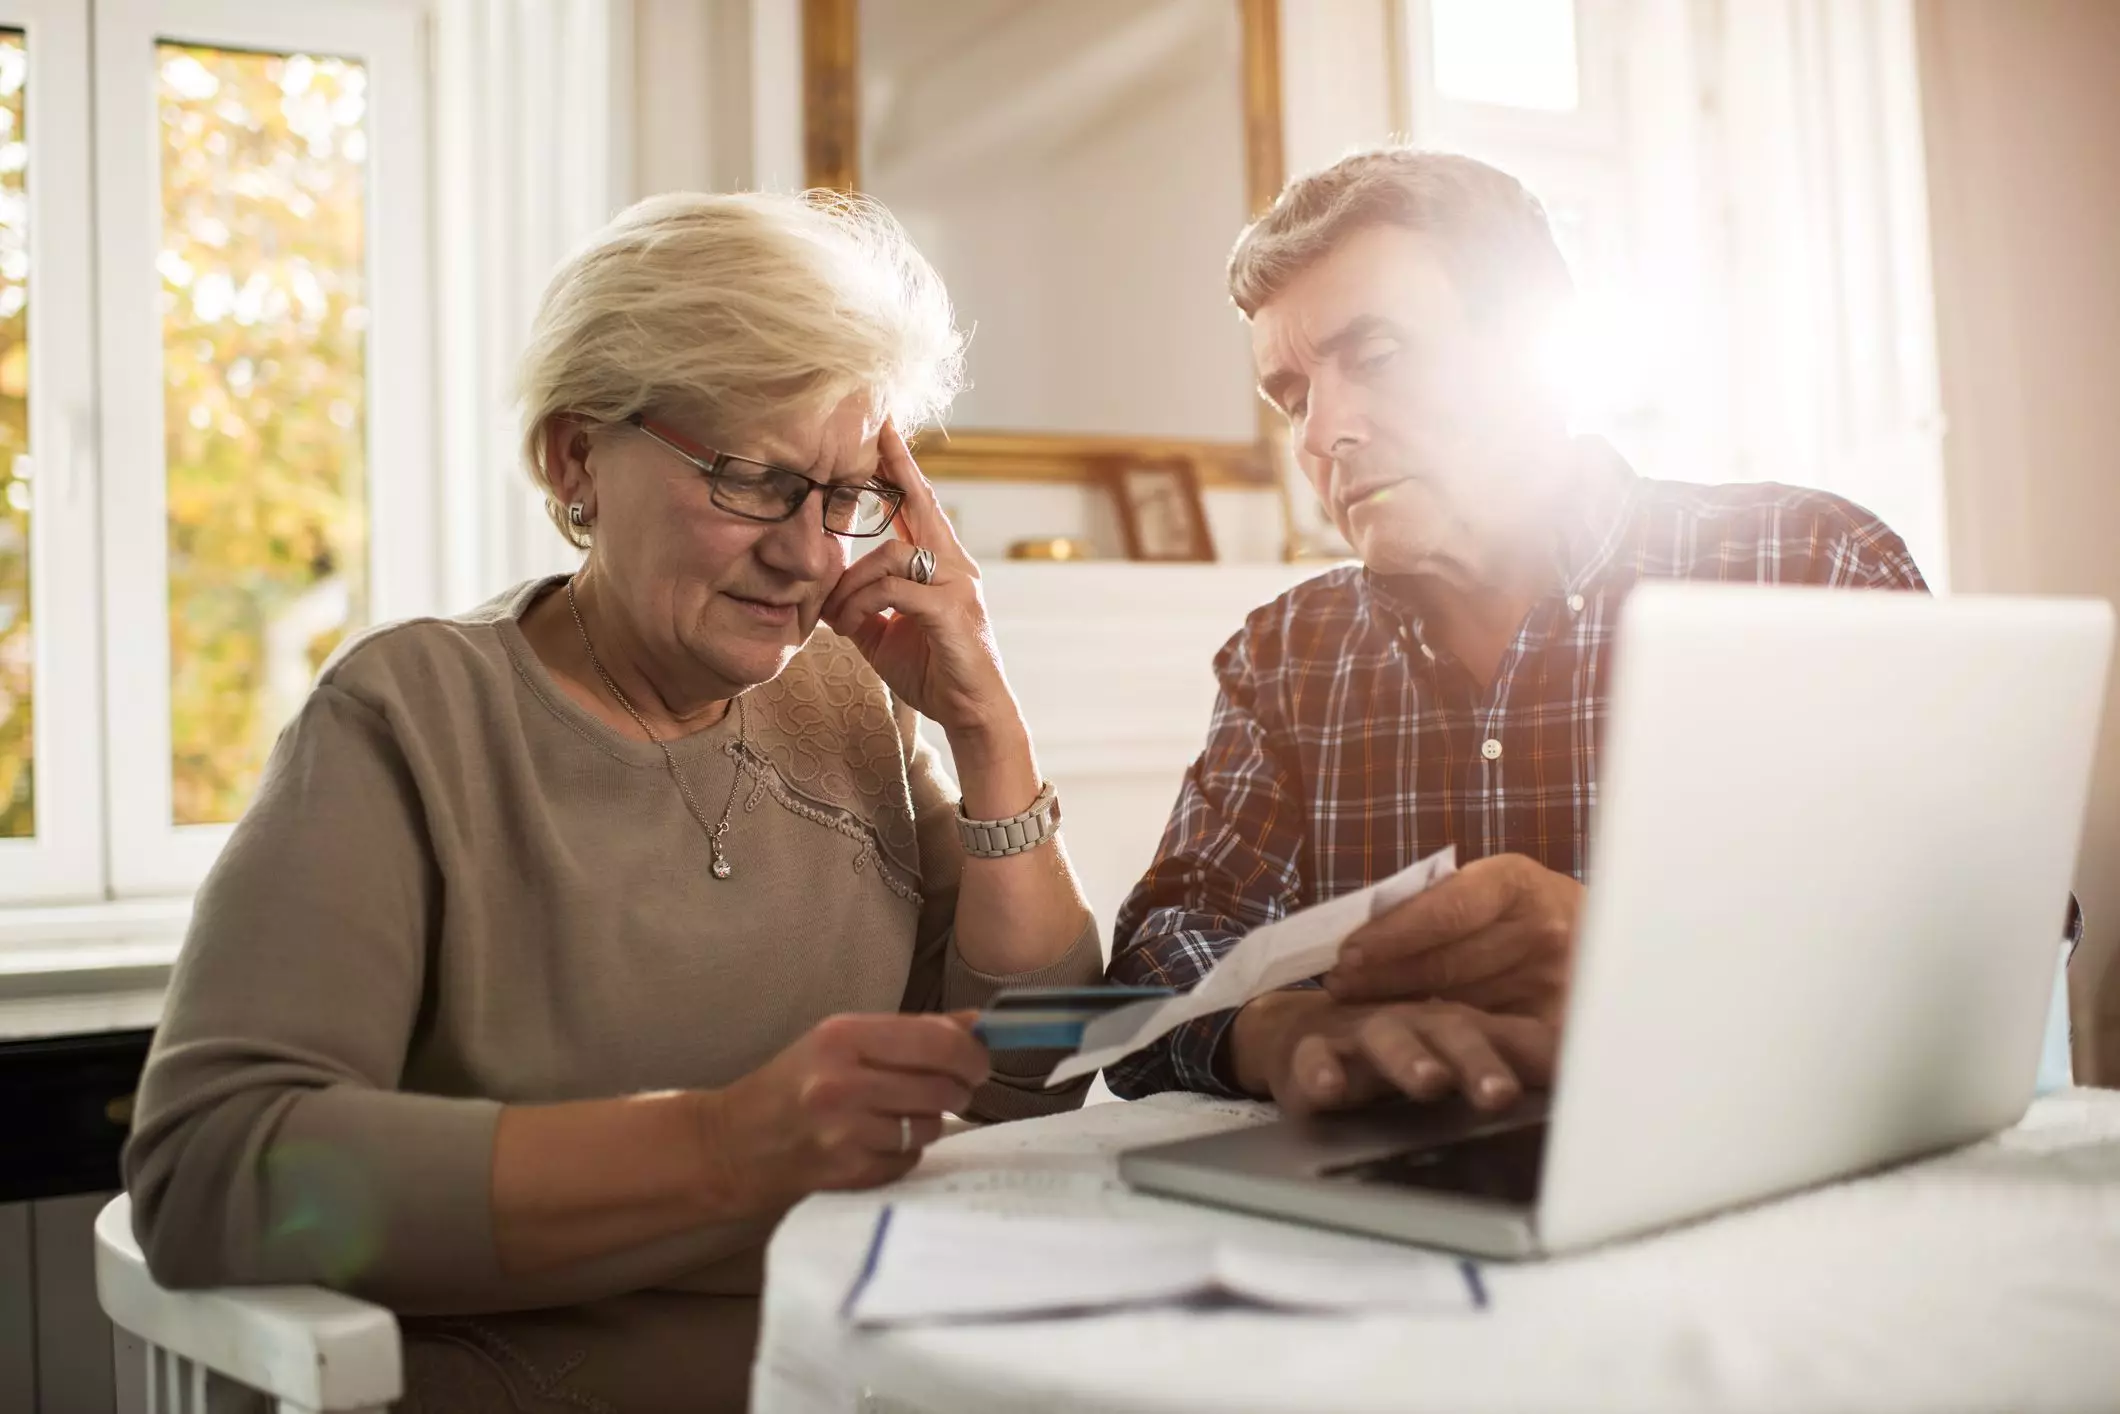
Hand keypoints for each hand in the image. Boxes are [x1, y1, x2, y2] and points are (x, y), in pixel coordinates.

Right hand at [699, 1011, 988, 1215]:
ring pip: (930, 1125)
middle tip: (950, 1089)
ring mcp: (844, 1132)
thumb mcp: (841, 1041)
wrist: (732, 1144)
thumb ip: (910, 1031)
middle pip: (942, 1086)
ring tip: (897, 1114)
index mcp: (842, 1036)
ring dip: (927, 1121)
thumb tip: (977, 1025)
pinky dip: (904, 1152)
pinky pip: (909, 1159)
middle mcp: (842, 1083)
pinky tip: (877, 1142)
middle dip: (957, 1089)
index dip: (970, 1052)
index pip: (936, 1040)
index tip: (980, 1060)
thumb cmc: (792, 1084)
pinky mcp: (847, 1173)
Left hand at [820, 423, 1019, 739]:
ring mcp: (957, 584)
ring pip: (890, 556)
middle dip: (896, 465)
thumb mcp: (885, 634)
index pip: (918, 505)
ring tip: (834, 616)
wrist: (973, 714)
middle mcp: (955, 564)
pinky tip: (849, 623)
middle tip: (876, 428)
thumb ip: (863, 605)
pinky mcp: (951, 610)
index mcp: (941, 564)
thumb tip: (829, 595)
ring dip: (851, 583)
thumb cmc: (934, 672)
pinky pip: (894, 590)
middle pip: (921, 503)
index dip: (900, 467)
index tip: (883, 430)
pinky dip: (863, 603)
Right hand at [1229, 990, 1556, 1115]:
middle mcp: (1417, 1016)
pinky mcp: (1313, 1047)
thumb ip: (1529, 1057)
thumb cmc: (1409, 1042)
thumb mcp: (1471, 1047)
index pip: (1503, 1025)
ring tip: (1428, 1082)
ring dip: (1408, 1059)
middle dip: (1476, 1060)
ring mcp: (1364, 1028)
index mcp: (1462, 1018)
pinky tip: (1330, 1089)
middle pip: (1451, 1028)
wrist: (1313, 1033)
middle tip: (1499, 1093)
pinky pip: (1314, 1057)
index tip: (1566, 1075)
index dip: (1530, 1049)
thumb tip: (1605, 1084)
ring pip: (1388, 1036)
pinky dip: (1321, 1071)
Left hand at [1326, 854, 1582, 1026]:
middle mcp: (1543, 927)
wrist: (1621, 936)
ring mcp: (1559, 979)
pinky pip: (1498, 1038)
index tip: (1345, 955)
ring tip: (1365, 1016)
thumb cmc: (1527, 911)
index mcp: (1517, 881)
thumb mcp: (1493, 889)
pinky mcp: (1565, 1025)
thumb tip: (1359, 930)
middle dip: (1384, 976)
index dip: (1391, 935)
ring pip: (1467, 1004)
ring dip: (1410, 1012)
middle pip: (1449, 961)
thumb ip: (1439, 903)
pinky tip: (1421, 1045)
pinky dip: (1454, 1040)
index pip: (1444, 909)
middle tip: (1338, 988)